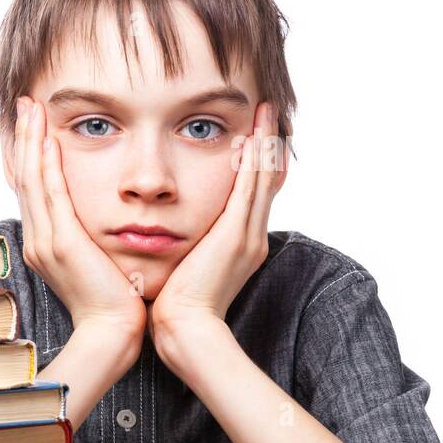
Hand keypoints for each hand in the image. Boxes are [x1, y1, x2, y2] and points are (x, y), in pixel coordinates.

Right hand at [7, 95, 146, 349]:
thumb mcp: (99, 261)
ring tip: (30, 109)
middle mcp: (38, 238)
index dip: (30, 153)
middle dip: (24, 137)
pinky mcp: (61, 243)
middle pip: (25, 177)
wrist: (112, 332)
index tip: (33, 124)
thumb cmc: (115, 301)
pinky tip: (46, 140)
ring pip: (32, 180)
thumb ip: (93, 236)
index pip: (33, 188)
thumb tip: (103, 217)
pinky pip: (49, 195)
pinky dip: (45, 165)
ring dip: (30, 141)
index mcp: (46, 242)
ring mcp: (45, 241)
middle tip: (25, 103)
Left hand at [147, 101, 284, 355]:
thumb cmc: (176, 307)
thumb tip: (171, 238)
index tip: (256, 137)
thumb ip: (185, 250)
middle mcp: (249, 237)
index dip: (258, 165)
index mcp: (238, 245)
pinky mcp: (236, 236)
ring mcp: (247, 236)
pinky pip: (251, 188)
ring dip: (266, 142)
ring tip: (268, 111)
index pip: (253, 196)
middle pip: (268, 181)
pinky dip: (255, 159)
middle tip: (271, 113)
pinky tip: (256, 134)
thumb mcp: (184, 270)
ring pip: (264, 178)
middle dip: (270, 146)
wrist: (186, 331)